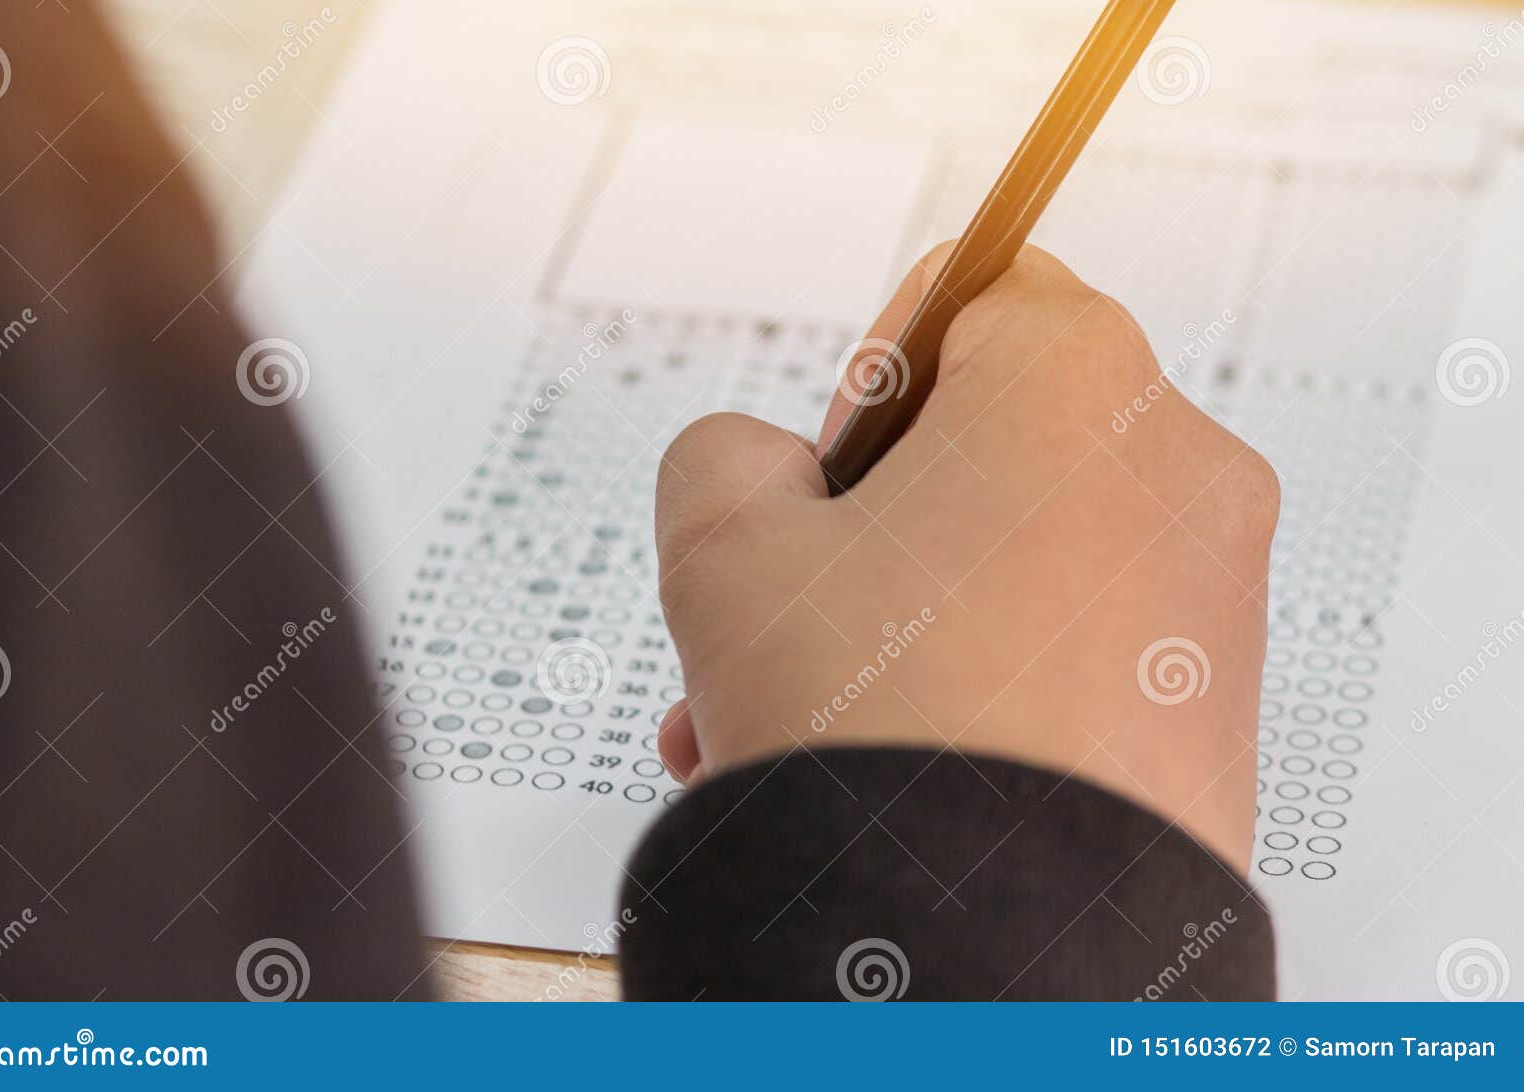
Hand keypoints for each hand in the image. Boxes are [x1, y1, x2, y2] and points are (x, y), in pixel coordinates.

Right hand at [652, 244, 1277, 870]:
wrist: (995, 947)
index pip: (970, 292)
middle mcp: (1176, 470)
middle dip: (871, 523)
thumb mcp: (725, 544)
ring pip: (1020, 560)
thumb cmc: (875, 722)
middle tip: (791, 606)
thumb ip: (725, 454)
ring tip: (801, 713)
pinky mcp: (1214, 707)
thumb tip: (768, 473)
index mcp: (1077, 378)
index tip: (829, 469)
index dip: (872, 374)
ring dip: (901, 617)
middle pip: (994, 443)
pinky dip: (981, 681)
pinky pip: (1075, 651)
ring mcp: (1211, 597)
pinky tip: (888, 757)